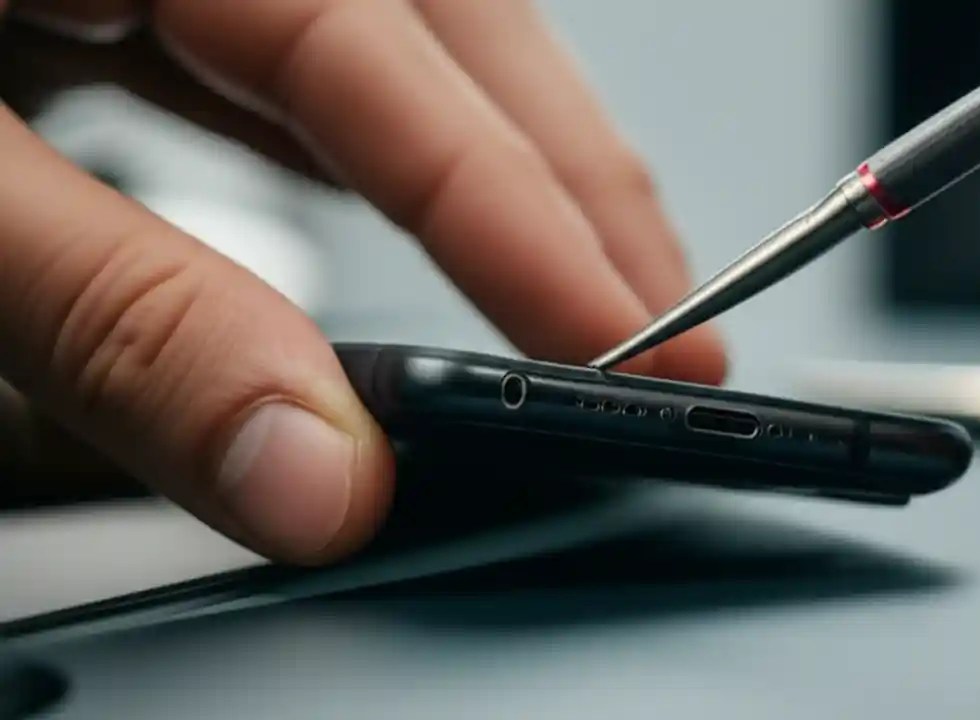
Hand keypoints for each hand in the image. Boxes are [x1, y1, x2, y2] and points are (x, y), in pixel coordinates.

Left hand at [0, 1, 726, 563]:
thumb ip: (119, 322)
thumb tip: (312, 472)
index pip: (382, 65)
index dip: (518, 215)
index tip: (621, 343)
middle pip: (453, 32)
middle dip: (575, 186)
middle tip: (669, 328)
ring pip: (410, 42)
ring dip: (508, 164)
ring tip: (586, 278)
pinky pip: (323, 54)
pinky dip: (395, 143)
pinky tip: (420, 199)